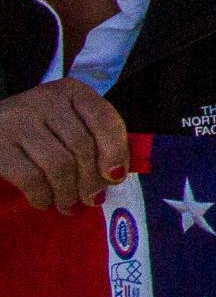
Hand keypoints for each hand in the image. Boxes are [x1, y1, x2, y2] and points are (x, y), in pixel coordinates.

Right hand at [0, 79, 129, 211]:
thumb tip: (115, 175)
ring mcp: (18, 121)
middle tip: (93, 199)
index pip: (104, 118)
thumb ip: (94, 139)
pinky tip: (45, 202)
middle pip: (82, 146)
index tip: (116, 177)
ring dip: (69, 192)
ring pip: (59, 164)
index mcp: (71, 91)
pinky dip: (43, 196)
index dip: (115, 151)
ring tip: (69, 205)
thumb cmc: (39, 130)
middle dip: (91, 180)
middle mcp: (45, 100)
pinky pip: (31, 178)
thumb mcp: (68, 123)